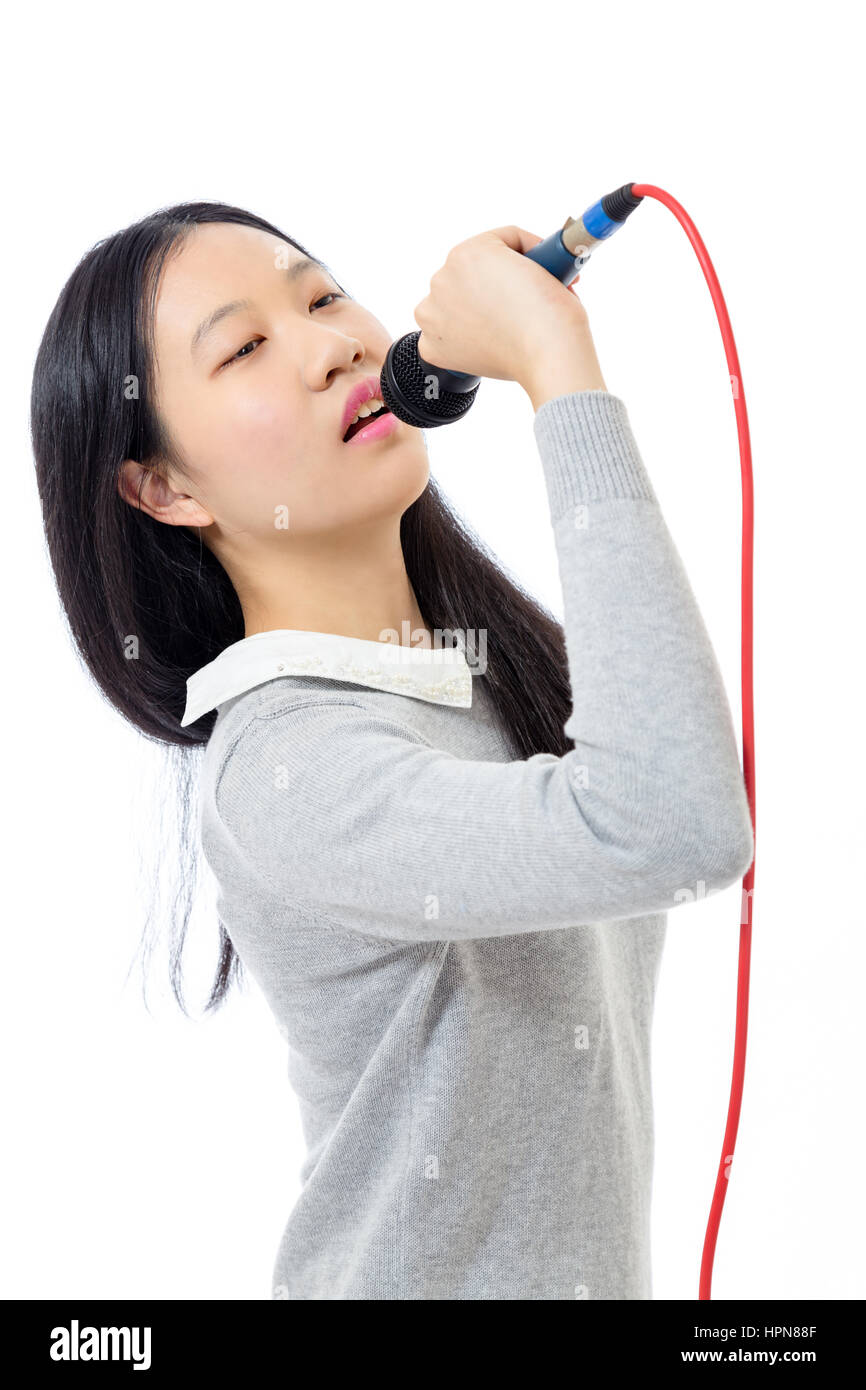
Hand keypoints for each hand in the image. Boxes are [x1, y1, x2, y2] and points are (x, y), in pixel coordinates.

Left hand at [412, 226, 600, 390]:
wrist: (550, 350)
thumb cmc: (553, 312)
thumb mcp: (543, 264)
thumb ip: (519, 265)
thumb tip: (513, 280)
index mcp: (467, 251)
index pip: (494, 246)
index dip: (520, 258)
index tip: (535, 271)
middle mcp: (442, 278)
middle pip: (470, 275)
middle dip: (493, 284)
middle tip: (520, 301)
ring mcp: (434, 312)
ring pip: (452, 304)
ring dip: (471, 310)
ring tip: (502, 325)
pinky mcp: (432, 345)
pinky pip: (442, 338)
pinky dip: (457, 341)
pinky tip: (481, 343)